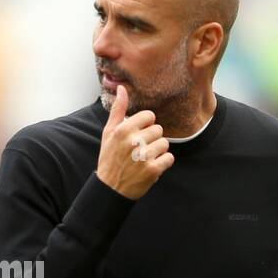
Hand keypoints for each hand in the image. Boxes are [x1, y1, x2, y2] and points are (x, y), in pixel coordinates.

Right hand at [96, 84, 173, 199]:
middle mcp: (133, 142)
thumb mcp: (109, 133)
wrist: (110, 189)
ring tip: (145, 159)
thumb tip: (122, 88)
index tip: (138, 135)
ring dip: (158, 151)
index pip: (149, 116)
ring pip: (165, 144)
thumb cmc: (110, 158)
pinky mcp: (152, 170)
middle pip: (158, 130)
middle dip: (152, 140)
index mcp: (123, 130)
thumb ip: (118, 110)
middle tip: (140, 150)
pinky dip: (163, 163)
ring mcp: (143, 157)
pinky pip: (169, 158)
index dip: (146, 126)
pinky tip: (152, 166)